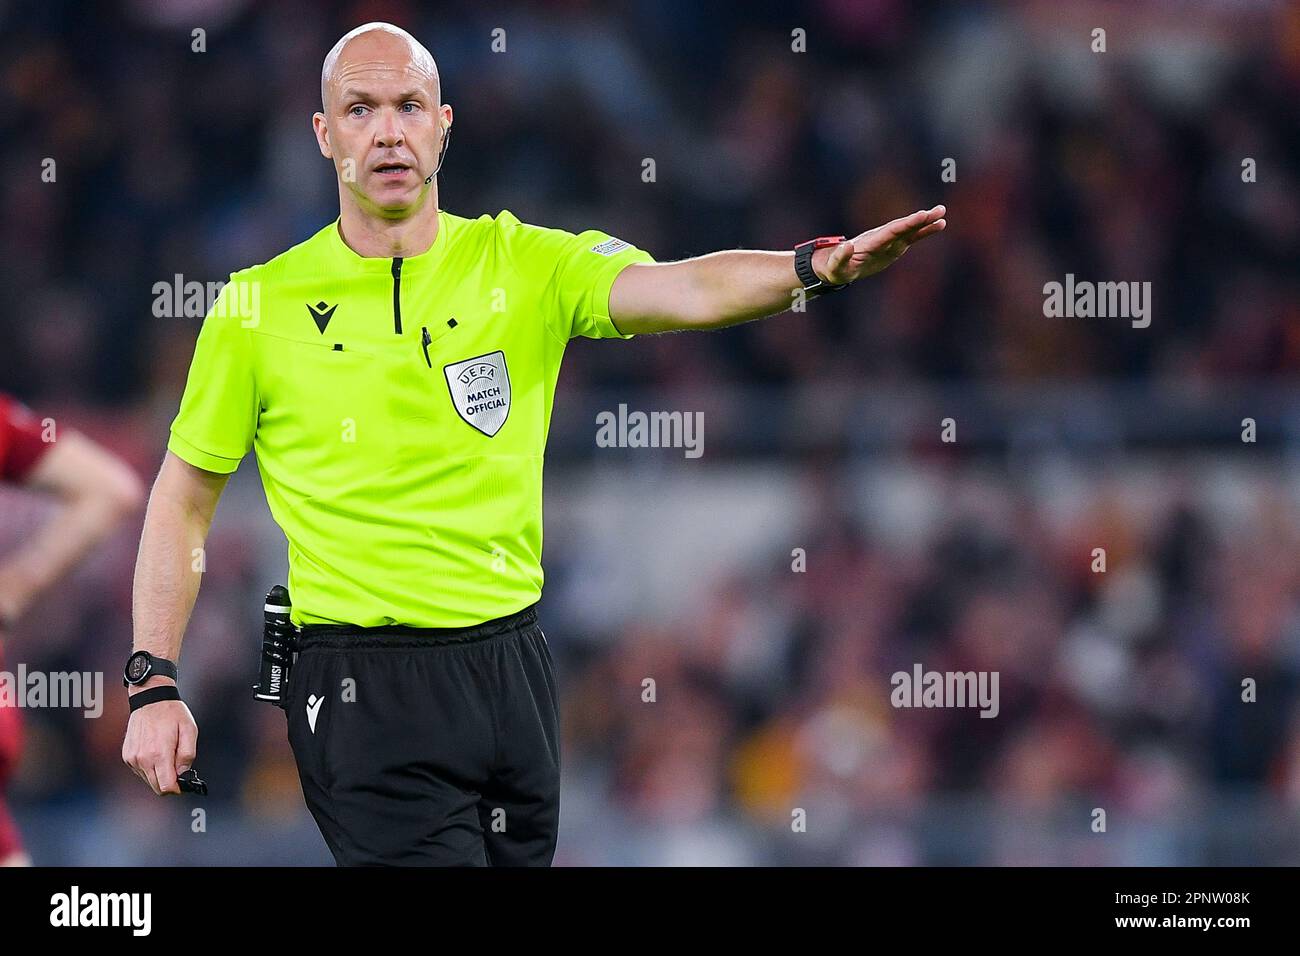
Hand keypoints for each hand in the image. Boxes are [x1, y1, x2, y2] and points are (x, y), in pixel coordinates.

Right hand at [122, 681, 197, 795]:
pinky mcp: (127, 756)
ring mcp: (133, 758)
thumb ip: (188, 755)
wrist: (150, 699)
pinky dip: (150, 767)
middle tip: (178, 769)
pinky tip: (155, 752)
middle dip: (169, 782)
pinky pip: (140, 771)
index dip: (177, 788)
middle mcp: (143, 759)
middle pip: (156, 787)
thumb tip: (184, 773)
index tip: (183, 784)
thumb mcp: (189, 730)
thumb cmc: (171, 713)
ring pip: (148, 780)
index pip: (165, 786)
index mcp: (159, 753)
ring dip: (159, 774)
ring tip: (166, 754)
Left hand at [813, 205, 946, 284]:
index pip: (891, 231)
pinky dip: (923, 232)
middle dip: (920, 220)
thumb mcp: (835, 267)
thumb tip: (846, 245)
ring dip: (925, 223)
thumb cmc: (834, 268)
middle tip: (938, 211)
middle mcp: (881, 238)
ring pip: (909, 230)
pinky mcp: (892, 247)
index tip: (921, 216)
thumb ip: (840, 257)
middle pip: (903, 227)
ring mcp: (887, 242)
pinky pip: (910, 238)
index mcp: (870, 243)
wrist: (834, 265)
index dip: (906, 224)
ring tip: (942, 214)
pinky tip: (939, 225)